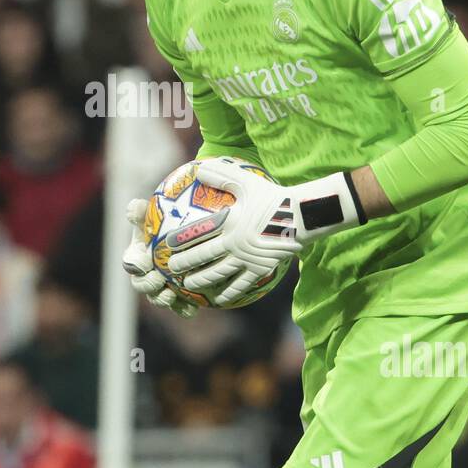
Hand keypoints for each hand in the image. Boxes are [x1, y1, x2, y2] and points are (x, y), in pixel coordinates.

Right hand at [122, 197, 201, 317]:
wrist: (187, 234)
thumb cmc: (166, 221)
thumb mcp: (153, 213)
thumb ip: (141, 211)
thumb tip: (133, 208)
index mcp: (137, 256)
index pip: (131, 263)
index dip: (135, 265)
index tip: (144, 262)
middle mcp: (146, 275)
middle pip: (141, 285)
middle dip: (148, 285)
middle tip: (158, 279)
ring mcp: (161, 288)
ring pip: (158, 299)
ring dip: (163, 299)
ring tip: (172, 295)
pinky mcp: (179, 298)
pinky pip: (179, 308)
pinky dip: (184, 310)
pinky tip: (193, 308)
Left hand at [166, 158, 302, 306]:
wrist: (300, 217)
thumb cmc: (272, 197)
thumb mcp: (246, 181)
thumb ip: (222, 175)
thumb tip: (199, 168)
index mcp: (229, 223)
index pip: (199, 233)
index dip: (181, 239)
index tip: (166, 244)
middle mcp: (235, 244)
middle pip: (204, 257)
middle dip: (184, 264)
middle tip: (169, 269)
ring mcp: (247, 259)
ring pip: (218, 274)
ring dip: (200, 280)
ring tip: (188, 286)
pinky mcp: (260, 270)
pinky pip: (241, 285)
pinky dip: (228, 293)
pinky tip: (218, 299)